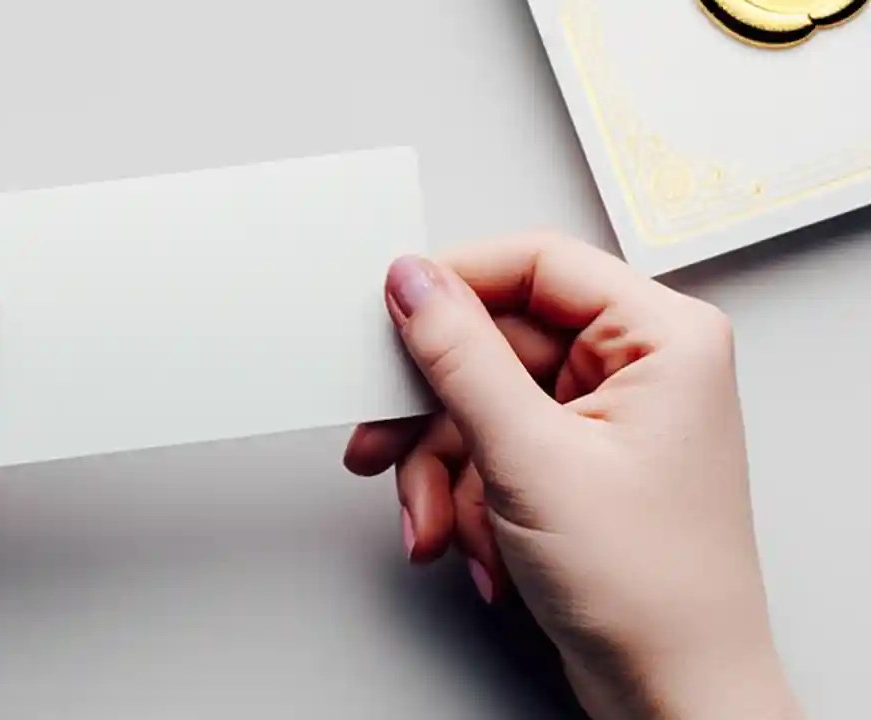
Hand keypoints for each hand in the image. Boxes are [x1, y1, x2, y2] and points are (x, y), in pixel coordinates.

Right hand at [345, 237, 800, 718]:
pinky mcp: (574, 464)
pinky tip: (471, 546)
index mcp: (661, 337)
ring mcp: (603, 418)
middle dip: (434, 417)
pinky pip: (492, 451)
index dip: (454, 283)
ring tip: (434, 525)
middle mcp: (637, 367)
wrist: (674, 696)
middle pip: (494, 345)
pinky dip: (466, 499)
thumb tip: (413, 283)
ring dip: (442, 472)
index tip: (390, 314)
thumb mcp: (531, 458)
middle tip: (381, 443)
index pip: (536, 263)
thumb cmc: (651, 590)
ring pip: (480, 406)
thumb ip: (461, 358)